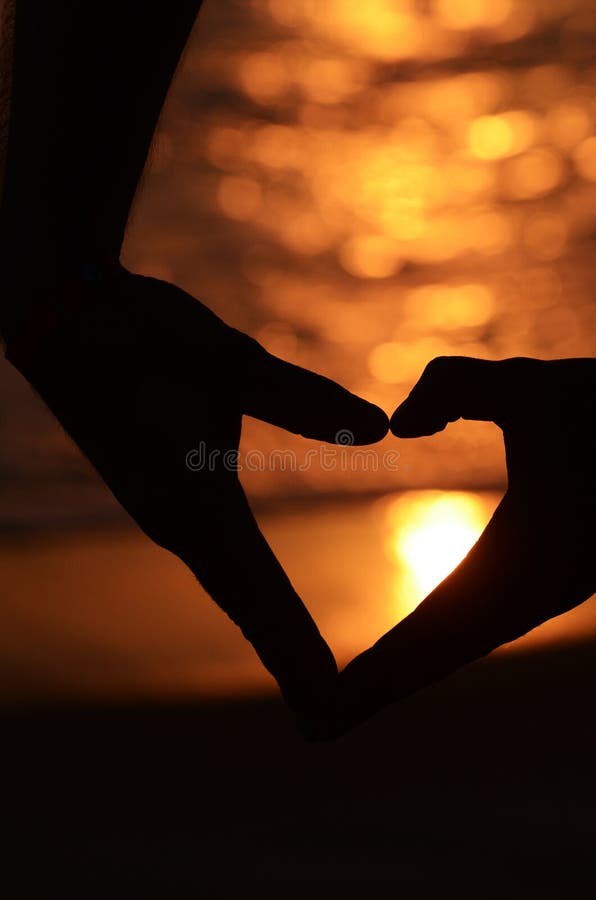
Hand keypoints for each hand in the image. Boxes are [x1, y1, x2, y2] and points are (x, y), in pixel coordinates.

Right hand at [5, 264, 387, 719]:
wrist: (61, 318)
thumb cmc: (140, 334)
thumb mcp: (228, 362)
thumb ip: (302, 400)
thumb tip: (381, 429)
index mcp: (193, 504)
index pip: (260, 593)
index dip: (297, 650)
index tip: (330, 707)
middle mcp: (177, 523)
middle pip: (247, 606)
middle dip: (287, 661)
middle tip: (327, 719)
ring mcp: (165, 513)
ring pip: (231, 586)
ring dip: (268, 631)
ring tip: (306, 678)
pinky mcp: (161, 494)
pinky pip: (217, 559)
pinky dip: (247, 592)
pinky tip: (261, 603)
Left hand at [317, 356, 595, 738]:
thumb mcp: (529, 386)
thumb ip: (453, 387)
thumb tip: (399, 428)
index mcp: (524, 563)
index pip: (432, 635)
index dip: (376, 677)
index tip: (323, 714)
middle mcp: (531, 592)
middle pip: (438, 655)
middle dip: (376, 691)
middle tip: (314, 727)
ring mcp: (542, 591)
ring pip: (461, 641)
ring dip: (407, 669)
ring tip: (349, 697)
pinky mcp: (548, 577)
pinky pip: (480, 620)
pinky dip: (438, 641)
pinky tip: (414, 647)